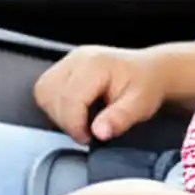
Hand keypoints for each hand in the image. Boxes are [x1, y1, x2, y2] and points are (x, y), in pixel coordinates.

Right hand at [34, 45, 168, 143]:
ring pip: (43, 91)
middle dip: (66, 120)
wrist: (150, 71)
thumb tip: (99, 133)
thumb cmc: (145, 86)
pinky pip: (46, 88)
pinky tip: (76, 111)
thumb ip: (119, 119)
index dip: (75, 125)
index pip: (70, 98)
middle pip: (50, 94)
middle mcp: (78, 57)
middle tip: (87, 131)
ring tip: (82, 120)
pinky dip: (55, 105)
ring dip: (57, 113)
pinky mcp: (64, 66)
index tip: (89, 138)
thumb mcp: (140, 105)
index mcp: (96, 64)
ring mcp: (69, 59)